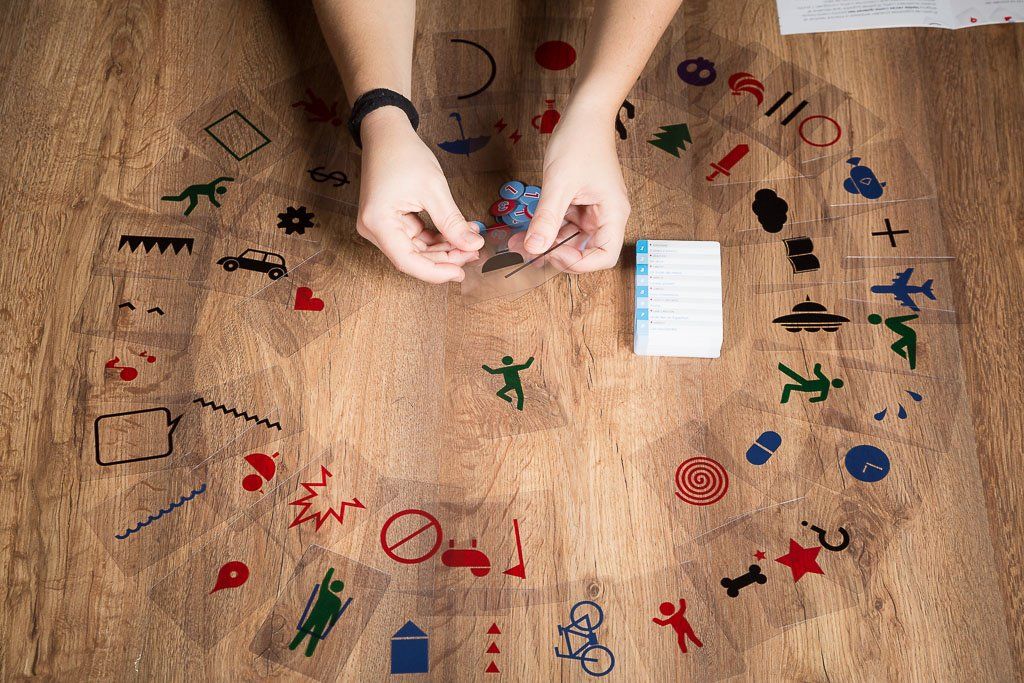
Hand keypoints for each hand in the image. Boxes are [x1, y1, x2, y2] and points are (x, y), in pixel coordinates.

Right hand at [356, 108, 483, 282]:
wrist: (386, 132)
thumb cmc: (403, 153)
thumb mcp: (433, 189)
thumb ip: (452, 222)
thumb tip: (473, 245)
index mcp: (377, 222)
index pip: (408, 262)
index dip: (436, 272)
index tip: (460, 273)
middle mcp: (374, 229)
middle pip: (413, 257)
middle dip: (445, 258)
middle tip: (474, 252)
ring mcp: (381, 226)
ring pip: (416, 250)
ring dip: (443, 248)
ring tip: (470, 241)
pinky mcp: (390, 221)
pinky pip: (415, 238)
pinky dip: (436, 238)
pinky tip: (457, 233)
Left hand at [524, 106, 629, 272]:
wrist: (583, 115)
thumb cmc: (581, 141)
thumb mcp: (559, 183)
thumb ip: (546, 218)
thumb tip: (533, 248)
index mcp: (613, 213)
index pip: (604, 256)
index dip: (579, 263)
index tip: (553, 253)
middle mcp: (606, 216)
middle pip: (585, 251)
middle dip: (556, 255)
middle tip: (528, 251)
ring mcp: (592, 211)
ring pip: (570, 240)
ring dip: (547, 244)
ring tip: (519, 242)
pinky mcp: (579, 204)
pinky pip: (563, 225)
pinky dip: (546, 230)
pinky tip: (526, 230)